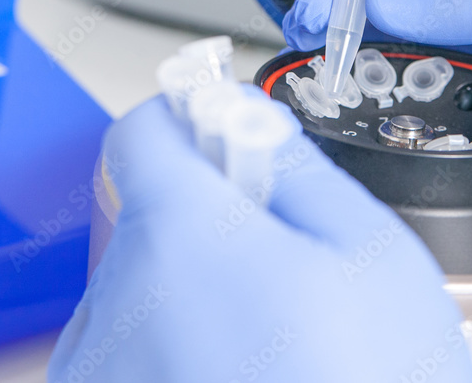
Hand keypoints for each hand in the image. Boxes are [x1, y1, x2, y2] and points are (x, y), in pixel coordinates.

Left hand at [48, 94, 471, 382]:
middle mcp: (115, 301)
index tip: (226, 132)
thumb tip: (248, 120)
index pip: (143, 129)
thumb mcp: (373, 254)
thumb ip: (298, 166)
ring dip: (197, 290)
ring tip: (276, 345)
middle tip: (290, 264)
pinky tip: (247, 379)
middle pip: (149, 215)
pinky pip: (131, 352)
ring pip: (143, 287)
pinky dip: (179, 349)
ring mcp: (98, 370)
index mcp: (180, 235)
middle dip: (213, 218)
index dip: (190, 116)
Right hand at [284, 0, 471, 181]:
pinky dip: (374, 60)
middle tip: (316, 23)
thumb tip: (376, 1)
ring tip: (325, 53)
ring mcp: (468, 4)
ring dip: (346, 24)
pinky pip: (404, 49)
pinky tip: (359, 75)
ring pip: (382, 1)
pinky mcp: (469, 55)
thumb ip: (469, 1)